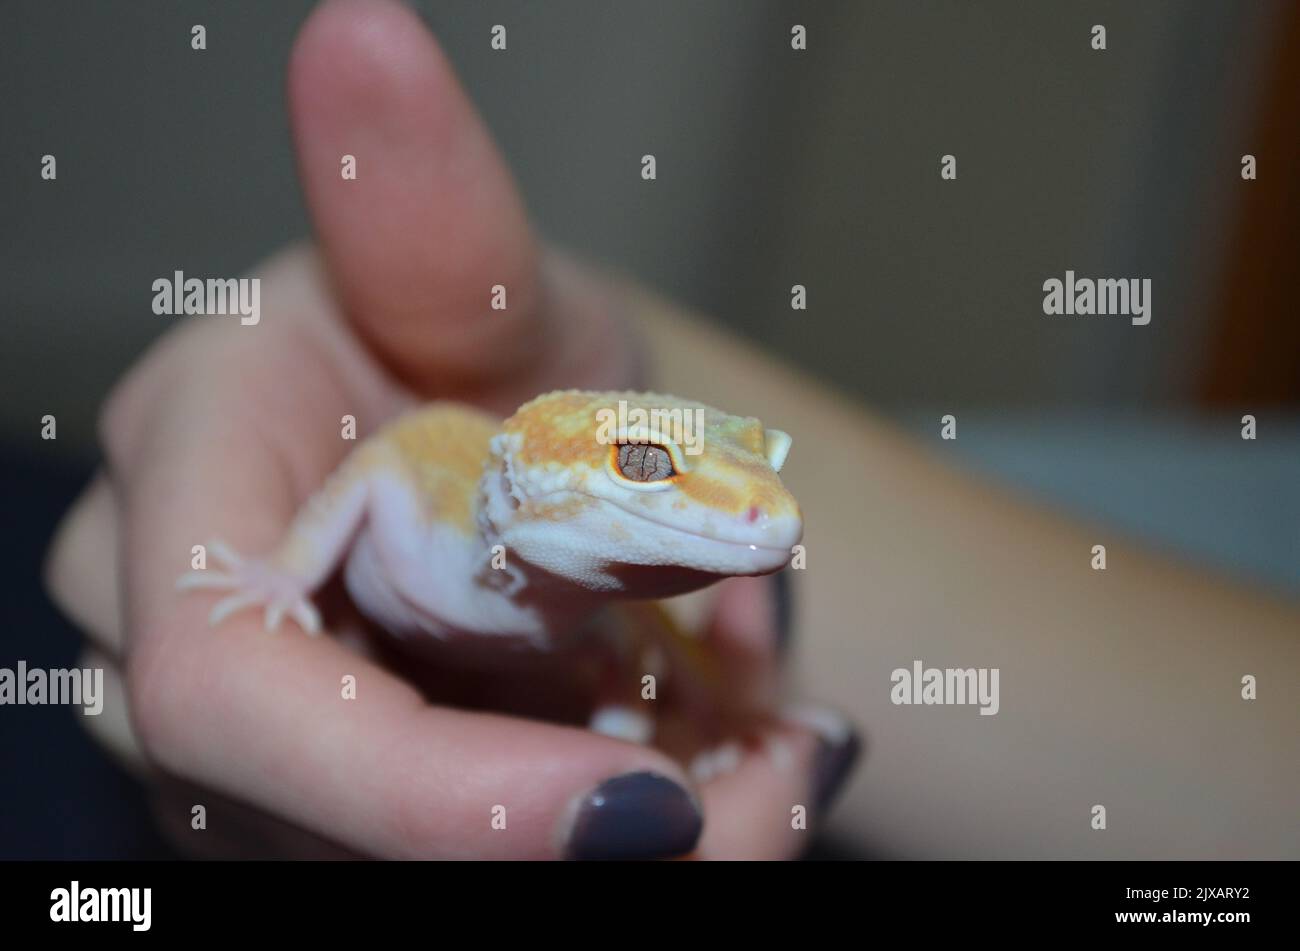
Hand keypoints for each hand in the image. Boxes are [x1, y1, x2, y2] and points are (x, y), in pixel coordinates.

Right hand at [44, 0, 856, 859]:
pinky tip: (687, 773)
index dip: (422, 787)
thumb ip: (432, 217)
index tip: (648, 808)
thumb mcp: (501, 292)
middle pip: (319, 822)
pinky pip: (436, 867)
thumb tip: (359, 31)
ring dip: (605, 842)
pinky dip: (579, 844)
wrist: (531, 445)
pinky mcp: (302, 805)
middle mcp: (164, 615)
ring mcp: (226, 734)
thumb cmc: (508, 353)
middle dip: (562, 836)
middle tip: (770, 786)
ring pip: (386, 870)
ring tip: (758, 761)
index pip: (227, 682)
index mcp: (186, 466)